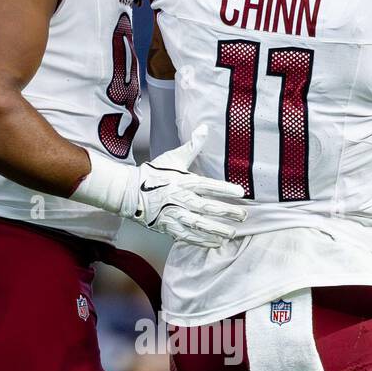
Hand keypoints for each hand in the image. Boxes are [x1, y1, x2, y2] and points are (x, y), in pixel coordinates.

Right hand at [132, 126, 245, 246]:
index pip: (208, 185)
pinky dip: (202, 241)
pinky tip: (216, 242)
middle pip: (206, 207)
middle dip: (226, 212)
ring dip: (216, 229)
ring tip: (232, 233)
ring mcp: (173, 214)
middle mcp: (179, 199)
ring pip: (198, 224)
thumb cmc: (153, 174)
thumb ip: (192, 146)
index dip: (225, 189)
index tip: (241, 192)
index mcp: (183, 181)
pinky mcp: (168, 227)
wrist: (128, 192)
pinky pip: (187, 236)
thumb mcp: (173, 158)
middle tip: (243, 216)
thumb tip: (205, 128)